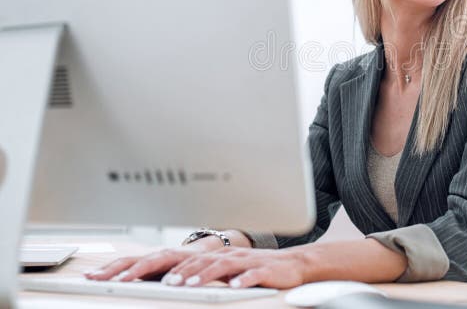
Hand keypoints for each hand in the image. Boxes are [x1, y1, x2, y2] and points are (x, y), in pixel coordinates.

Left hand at [85, 245, 306, 288]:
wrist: (291, 265)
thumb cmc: (248, 271)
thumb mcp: (214, 273)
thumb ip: (187, 275)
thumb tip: (156, 284)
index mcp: (200, 256)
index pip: (159, 258)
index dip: (129, 267)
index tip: (101, 278)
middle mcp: (216, 255)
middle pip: (179, 259)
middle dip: (150, 269)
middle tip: (126, 281)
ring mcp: (238, 261)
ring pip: (213, 265)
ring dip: (195, 274)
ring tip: (179, 284)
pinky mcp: (261, 270)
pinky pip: (248, 274)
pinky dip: (240, 279)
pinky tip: (232, 284)